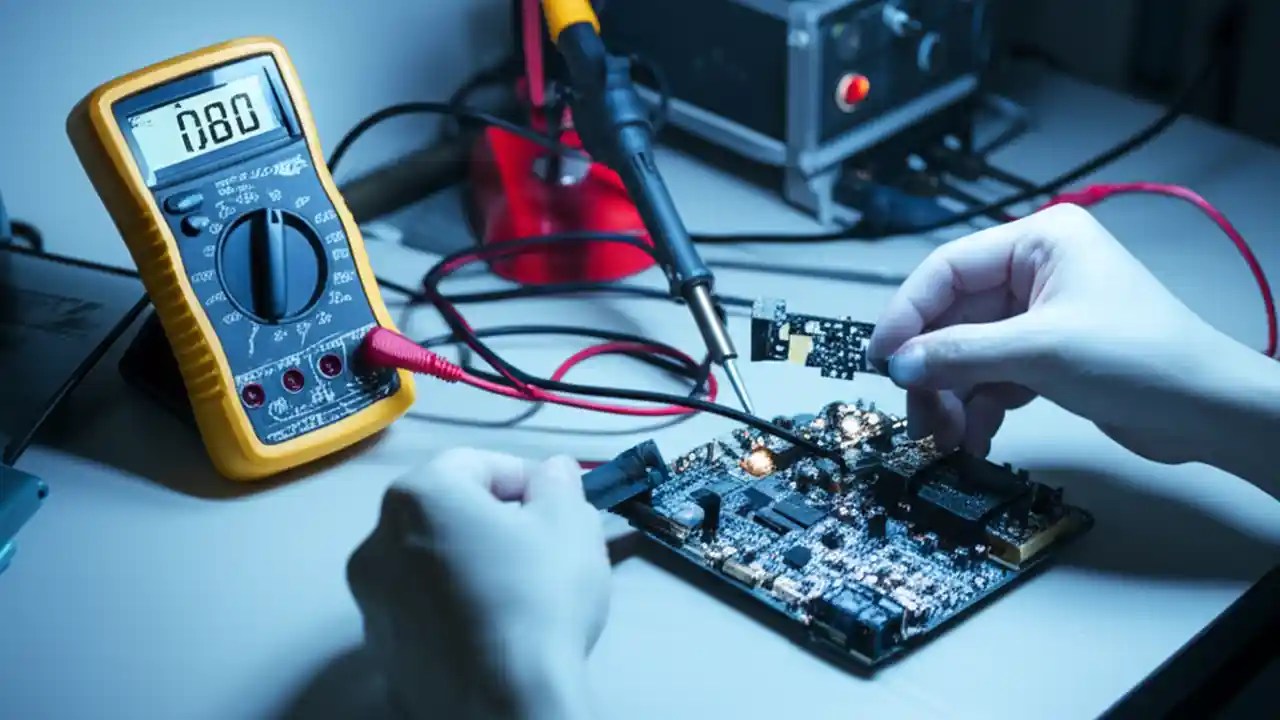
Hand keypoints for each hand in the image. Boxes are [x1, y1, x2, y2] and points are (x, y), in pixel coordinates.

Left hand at [346, 449, 608, 719]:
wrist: (506, 705)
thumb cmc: (536, 598)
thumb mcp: (569, 523)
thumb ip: (557, 484)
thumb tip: (550, 472)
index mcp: (416, 497)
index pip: (475, 464)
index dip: (523, 477)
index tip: (555, 503)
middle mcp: (375, 544)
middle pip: (444, 514)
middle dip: (491, 522)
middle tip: (540, 547)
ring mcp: (370, 605)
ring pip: (428, 566)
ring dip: (468, 567)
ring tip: (518, 595)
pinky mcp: (380, 656)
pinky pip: (422, 617)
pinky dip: (452, 614)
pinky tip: (492, 633)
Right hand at [868, 203, 1244, 464]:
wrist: (1210, 413)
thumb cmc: (1146, 360)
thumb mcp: (1039, 352)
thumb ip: (959, 355)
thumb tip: (898, 364)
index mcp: (1038, 241)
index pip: (946, 270)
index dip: (907, 314)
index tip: (882, 357)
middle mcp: (1035, 272)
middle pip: (952, 317)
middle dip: (931, 369)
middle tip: (916, 412)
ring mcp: (1040, 315)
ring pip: (966, 352)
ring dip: (951, 396)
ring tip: (947, 436)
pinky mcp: (1046, 355)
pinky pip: (990, 376)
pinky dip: (977, 406)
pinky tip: (975, 436)